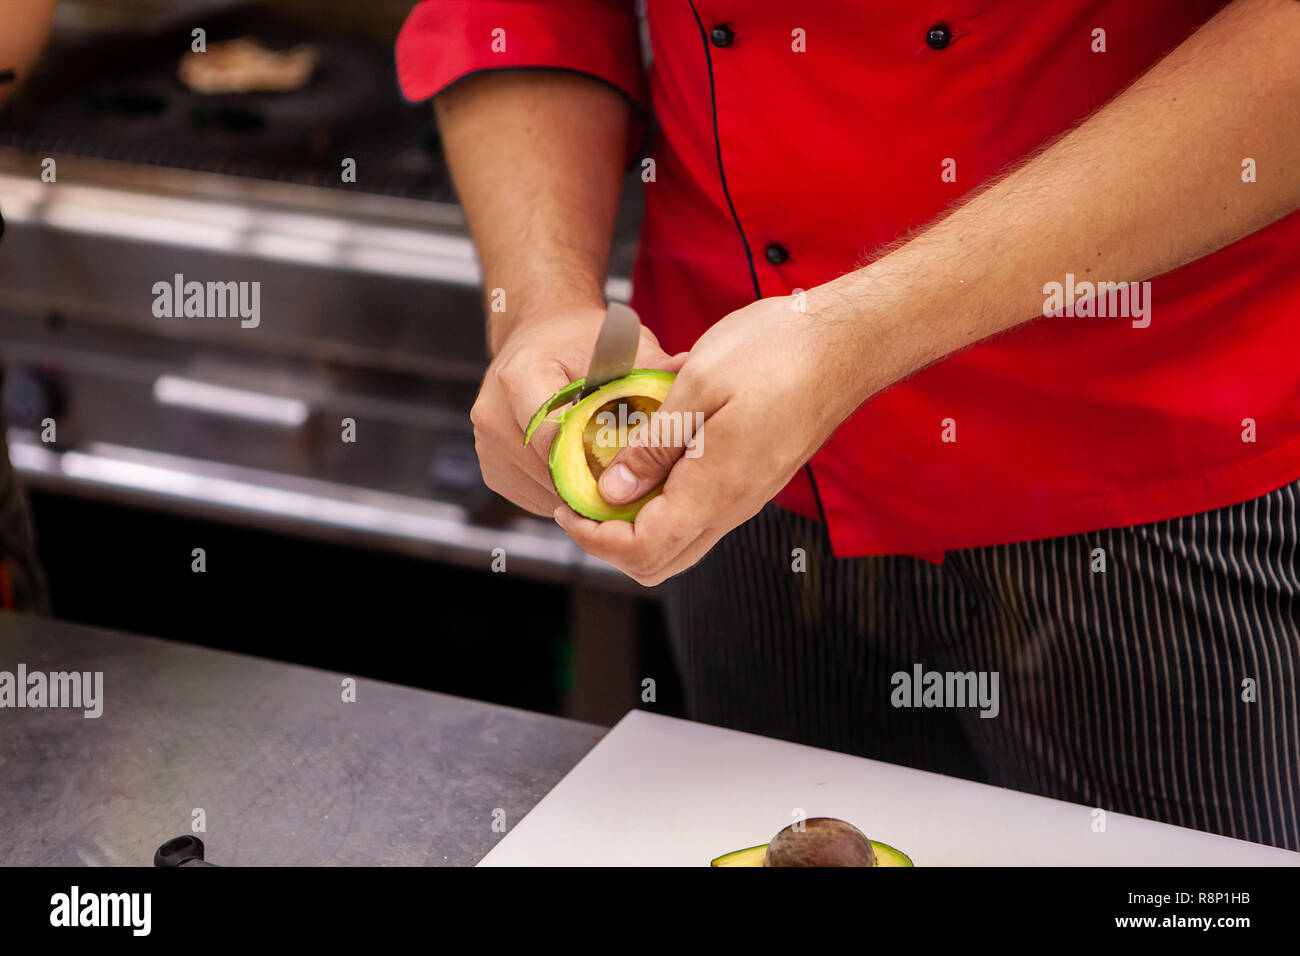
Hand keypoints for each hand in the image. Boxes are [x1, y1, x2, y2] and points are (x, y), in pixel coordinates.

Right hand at [471, 306, 683, 515]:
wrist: (541, 336)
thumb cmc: (583, 339)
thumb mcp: (621, 343)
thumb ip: (652, 367)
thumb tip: (690, 373)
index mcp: (518, 376)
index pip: (557, 438)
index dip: (599, 460)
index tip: (637, 467)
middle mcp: (490, 412)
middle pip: (550, 471)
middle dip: (597, 481)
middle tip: (639, 480)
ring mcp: (485, 445)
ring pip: (544, 491)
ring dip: (582, 493)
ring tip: (616, 475)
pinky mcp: (491, 468)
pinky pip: (535, 497)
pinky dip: (565, 494)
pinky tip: (589, 475)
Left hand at [554, 294, 877, 585]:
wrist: (844, 342)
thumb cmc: (776, 352)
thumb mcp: (697, 386)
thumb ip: (652, 447)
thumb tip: (610, 493)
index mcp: (716, 488)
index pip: (643, 550)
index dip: (595, 540)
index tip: (568, 504)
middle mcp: (733, 506)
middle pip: (659, 561)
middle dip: (609, 541)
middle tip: (580, 497)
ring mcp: (746, 496)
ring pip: (680, 539)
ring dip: (636, 520)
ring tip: (606, 472)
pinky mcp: (753, 479)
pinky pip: (700, 510)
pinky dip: (663, 497)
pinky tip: (650, 448)